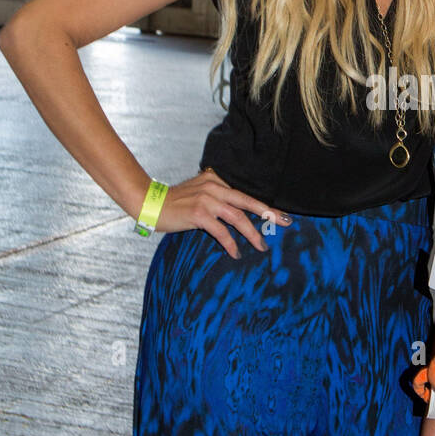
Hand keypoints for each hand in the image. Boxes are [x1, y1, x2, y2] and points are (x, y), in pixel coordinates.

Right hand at [153, 166, 291, 257]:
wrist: (148, 202)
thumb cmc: (174, 202)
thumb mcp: (197, 193)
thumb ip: (215, 197)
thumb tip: (234, 213)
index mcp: (216, 182)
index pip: (244, 194)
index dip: (263, 205)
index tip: (281, 215)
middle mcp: (214, 187)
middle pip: (248, 201)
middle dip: (269, 213)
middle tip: (286, 223)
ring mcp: (206, 200)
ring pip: (238, 217)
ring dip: (252, 233)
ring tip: (262, 246)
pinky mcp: (198, 213)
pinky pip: (220, 231)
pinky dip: (230, 243)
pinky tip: (236, 253)